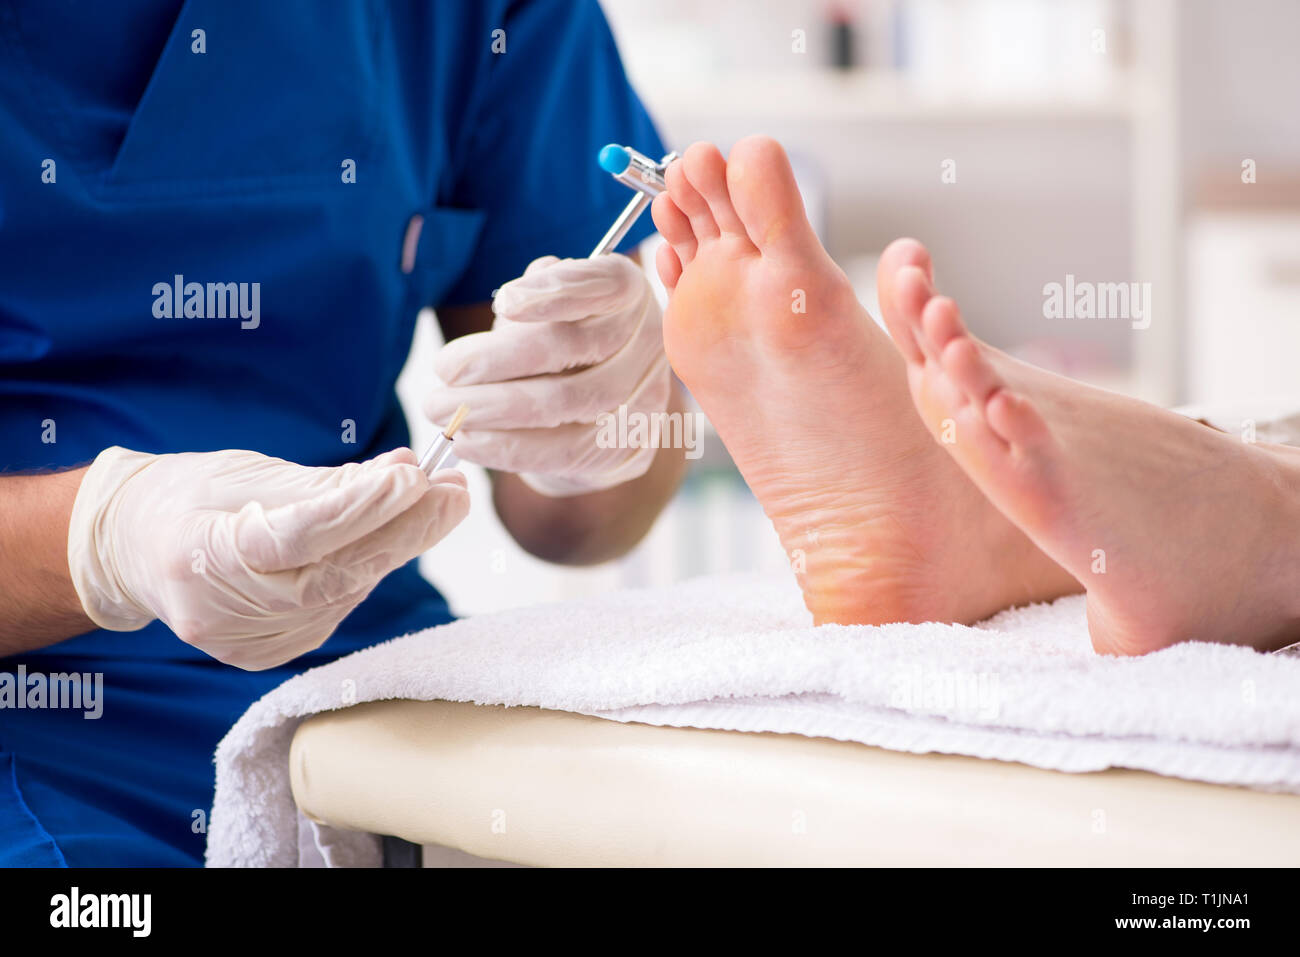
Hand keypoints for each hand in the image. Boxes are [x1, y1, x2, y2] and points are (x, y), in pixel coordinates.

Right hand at [66, 446, 467, 669]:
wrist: (134, 550)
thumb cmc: (192, 497)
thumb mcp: (247, 472)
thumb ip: (328, 481)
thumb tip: (408, 471)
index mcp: (203, 553)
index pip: (300, 535)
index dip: (362, 508)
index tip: (417, 476)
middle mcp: (222, 610)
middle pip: (335, 573)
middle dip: (406, 529)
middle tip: (456, 492)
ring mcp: (246, 641)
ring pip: (345, 594)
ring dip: (398, 548)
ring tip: (438, 504)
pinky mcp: (266, 655)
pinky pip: (335, 609)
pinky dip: (368, 573)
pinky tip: (392, 539)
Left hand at [426, 254, 669, 495]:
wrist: (606, 409)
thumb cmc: (566, 341)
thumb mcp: (553, 304)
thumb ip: (535, 294)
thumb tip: (510, 310)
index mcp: (626, 292)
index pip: (601, 284)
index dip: (554, 293)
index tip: (504, 303)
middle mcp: (645, 341)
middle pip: (574, 347)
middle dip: (500, 359)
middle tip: (445, 368)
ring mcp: (642, 397)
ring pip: (566, 402)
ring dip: (494, 408)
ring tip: (444, 410)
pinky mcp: (625, 447)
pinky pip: (562, 449)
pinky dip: (508, 447)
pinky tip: (470, 441)